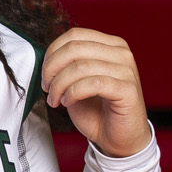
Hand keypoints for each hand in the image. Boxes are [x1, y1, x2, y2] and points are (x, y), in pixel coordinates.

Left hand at [41, 28, 150, 158]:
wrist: (117, 136)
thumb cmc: (96, 109)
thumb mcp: (76, 80)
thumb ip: (66, 64)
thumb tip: (44, 58)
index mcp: (110, 46)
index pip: (74, 35)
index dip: (52, 53)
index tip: (45, 74)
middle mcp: (121, 54)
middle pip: (74, 48)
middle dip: (51, 69)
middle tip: (46, 87)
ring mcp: (127, 71)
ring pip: (80, 66)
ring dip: (59, 85)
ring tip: (56, 99)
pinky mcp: (128, 90)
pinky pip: (92, 84)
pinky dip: (72, 93)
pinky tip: (68, 102)